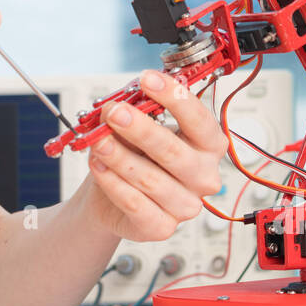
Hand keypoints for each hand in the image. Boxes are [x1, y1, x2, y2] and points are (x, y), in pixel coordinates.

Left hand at [83, 70, 227, 240]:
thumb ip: (135, 114)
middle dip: (141, 129)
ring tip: (98, 141)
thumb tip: (120, 104)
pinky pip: (135, 204)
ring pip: (151, 179)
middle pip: (174, 152)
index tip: (148, 78)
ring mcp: (186, 206)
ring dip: (119, 156)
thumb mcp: (137, 128)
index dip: (174, 97)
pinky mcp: (161, 227)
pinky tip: (99, 166)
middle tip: (114, 112)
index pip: (199, 119)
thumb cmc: (135, 155)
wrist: (112, 196)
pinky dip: (113, 183)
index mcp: (208, 145)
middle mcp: (204, 177)